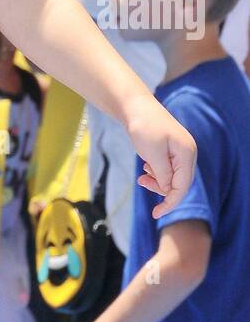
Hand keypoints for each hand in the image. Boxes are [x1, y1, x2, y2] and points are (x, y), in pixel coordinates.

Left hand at [125, 98, 196, 217]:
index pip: (182, 186)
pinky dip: (156, 172)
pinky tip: (146, 167)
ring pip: (172, 176)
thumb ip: (163, 174)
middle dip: (161, 189)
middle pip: (179, 183)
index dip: (170, 202)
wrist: (135, 107)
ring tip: (142, 176)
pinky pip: (167, 168)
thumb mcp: (152, 154)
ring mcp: (180, 151)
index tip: (156, 214)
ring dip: (157, 181)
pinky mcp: (171, 149)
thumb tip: (169, 190)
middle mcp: (187, 153)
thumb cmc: (144, 128)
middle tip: (141, 182)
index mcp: (186, 154)